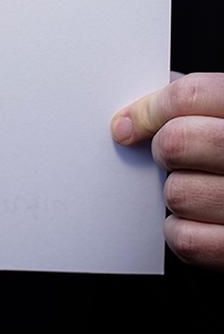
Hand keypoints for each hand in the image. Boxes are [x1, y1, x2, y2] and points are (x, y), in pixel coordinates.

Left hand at [111, 73, 223, 268]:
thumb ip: (201, 101)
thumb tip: (141, 106)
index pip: (190, 95)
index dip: (149, 108)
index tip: (128, 124)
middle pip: (176, 142)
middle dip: (164, 149)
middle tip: (176, 156)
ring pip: (176, 192)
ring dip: (178, 192)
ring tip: (204, 188)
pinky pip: (186, 238)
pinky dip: (182, 230)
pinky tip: (201, 219)